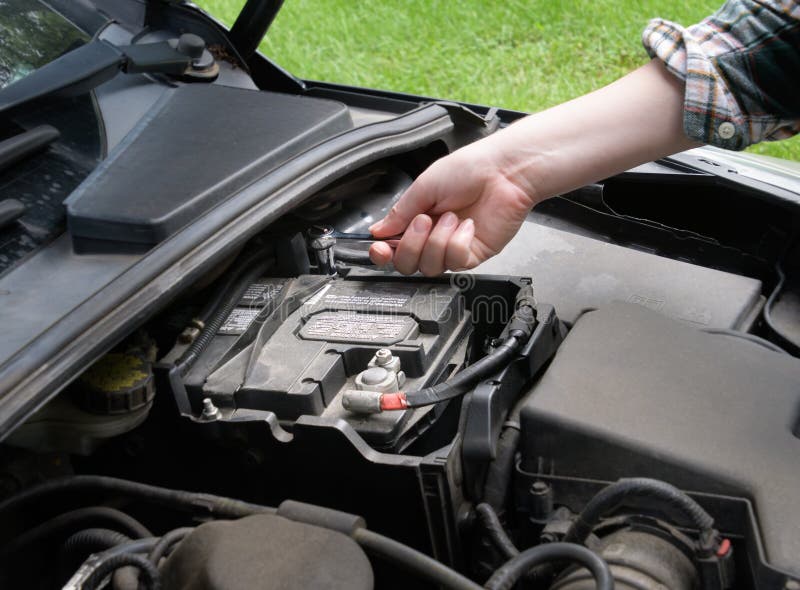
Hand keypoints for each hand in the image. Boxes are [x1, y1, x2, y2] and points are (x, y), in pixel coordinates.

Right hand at [368, 141, 537, 275]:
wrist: (504, 172)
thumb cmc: (469, 169)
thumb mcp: (424, 186)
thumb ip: (400, 212)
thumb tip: (379, 230)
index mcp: (417, 217)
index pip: (392, 246)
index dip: (382, 253)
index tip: (379, 248)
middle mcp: (433, 236)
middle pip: (407, 264)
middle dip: (411, 244)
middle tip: (423, 220)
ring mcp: (452, 247)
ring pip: (429, 267)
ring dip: (437, 241)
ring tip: (452, 217)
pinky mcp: (472, 255)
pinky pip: (454, 262)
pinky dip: (457, 243)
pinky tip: (467, 226)